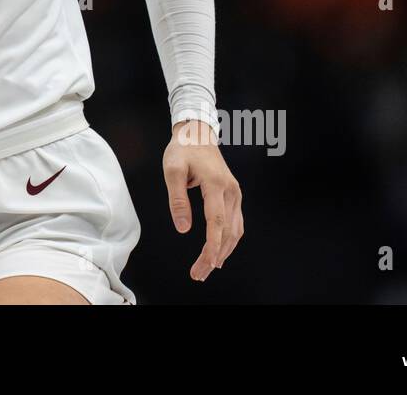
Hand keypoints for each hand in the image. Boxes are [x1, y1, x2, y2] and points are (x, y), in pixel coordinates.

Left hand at [163, 118, 243, 281]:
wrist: (197, 133)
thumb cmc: (182, 149)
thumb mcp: (171, 170)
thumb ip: (177, 199)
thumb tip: (184, 228)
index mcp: (215, 183)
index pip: (216, 222)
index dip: (212, 246)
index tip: (206, 264)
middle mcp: (230, 190)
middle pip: (227, 231)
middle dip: (214, 255)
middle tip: (199, 274)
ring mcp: (235, 193)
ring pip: (235, 230)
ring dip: (223, 251)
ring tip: (207, 268)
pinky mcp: (234, 195)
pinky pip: (235, 223)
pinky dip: (228, 240)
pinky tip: (219, 252)